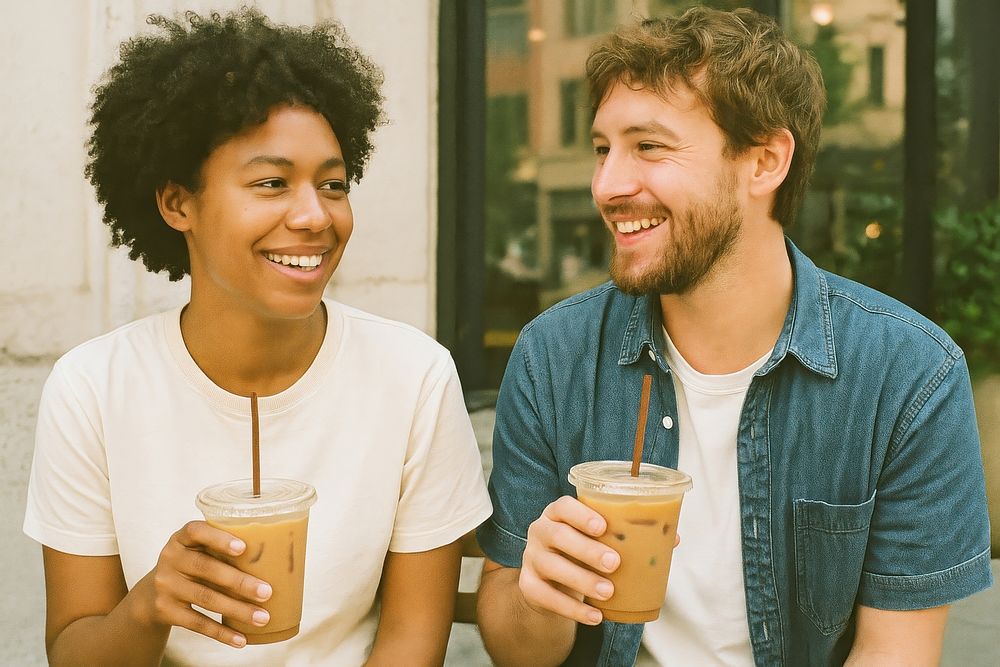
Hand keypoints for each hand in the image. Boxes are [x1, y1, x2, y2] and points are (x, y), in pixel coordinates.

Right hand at [131, 521, 272, 647]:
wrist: (152, 594)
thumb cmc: (194, 565)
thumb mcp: (199, 550)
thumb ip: (224, 549)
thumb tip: (278, 558)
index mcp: (182, 538)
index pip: (196, 531)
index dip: (219, 539)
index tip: (243, 548)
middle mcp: (170, 558)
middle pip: (206, 569)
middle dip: (240, 582)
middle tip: (267, 592)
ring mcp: (166, 585)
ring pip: (206, 598)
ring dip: (238, 610)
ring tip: (263, 618)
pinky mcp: (165, 610)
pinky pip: (197, 623)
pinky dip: (222, 633)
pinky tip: (242, 640)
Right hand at [518, 496, 619, 625]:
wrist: (552, 583)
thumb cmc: (582, 552)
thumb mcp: (598, 541)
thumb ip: (628, 537)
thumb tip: (670, 539)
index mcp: (558, 513)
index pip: (563, 506)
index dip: (581, 515)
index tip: (603, 527)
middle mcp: (540, 531)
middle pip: (557, 535)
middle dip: (586, 549)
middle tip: (614, 563)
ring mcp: (531, 558)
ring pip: (551, 566)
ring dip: (581, 580)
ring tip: (608, 592)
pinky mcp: (528, 585)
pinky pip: (546, 596)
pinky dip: (572, 609)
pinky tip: (595, 617)